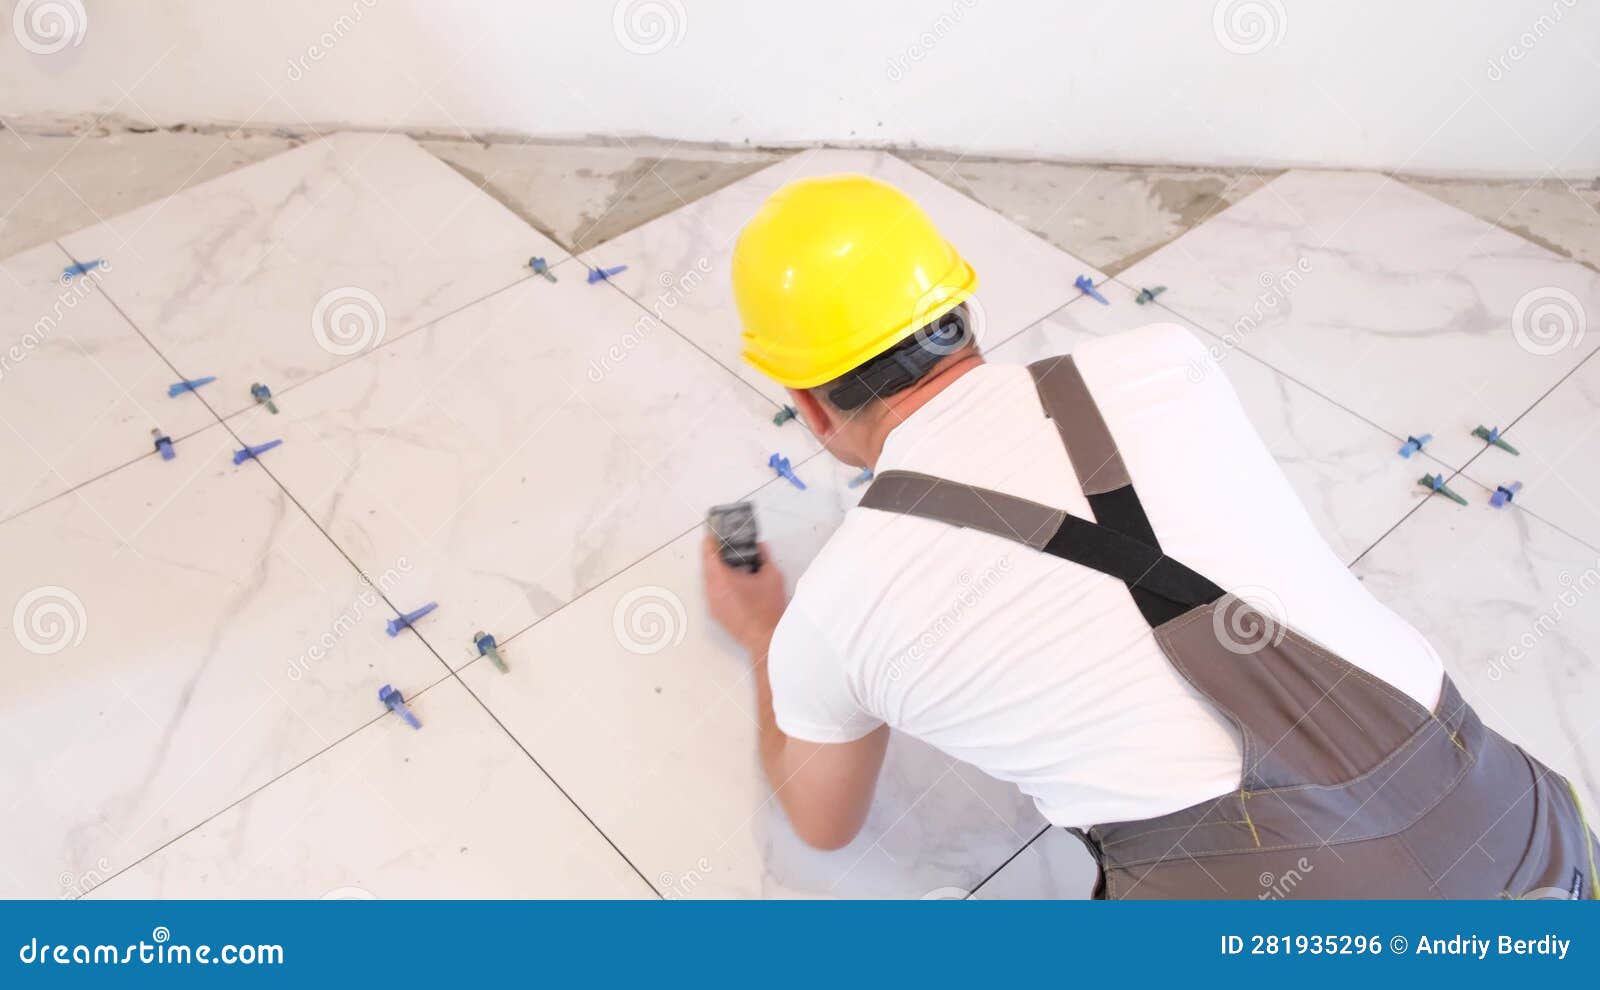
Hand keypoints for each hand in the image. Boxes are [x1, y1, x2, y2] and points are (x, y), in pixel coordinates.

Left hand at [701, 535, 786, 655]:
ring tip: (729, 562)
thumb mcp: (772, 575)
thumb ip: (764, 556)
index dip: (711, 540)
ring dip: (715, 569)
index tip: (713, 533)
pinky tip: (731, 582)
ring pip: (708, 579)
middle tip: (723, 545)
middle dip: (714, 554)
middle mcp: (713, 591)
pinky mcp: (716, 613)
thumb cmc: (768, 610)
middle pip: (706, 565)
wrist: (767, 638)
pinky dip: (718, 583)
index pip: (709, 553)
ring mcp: (712, 604)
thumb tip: (760, 548)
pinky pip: (712, 592)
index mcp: (722, 579)